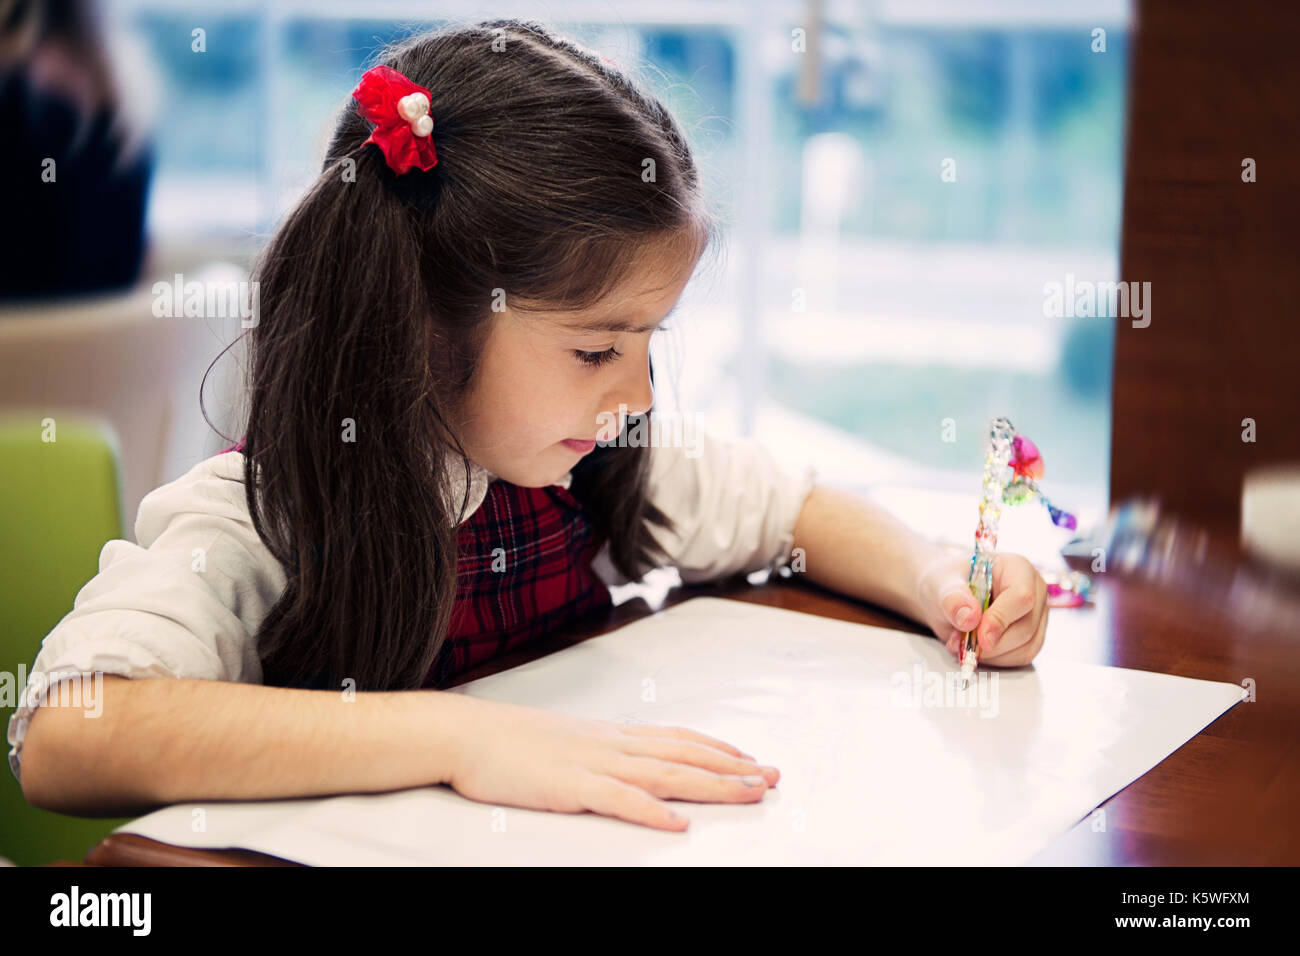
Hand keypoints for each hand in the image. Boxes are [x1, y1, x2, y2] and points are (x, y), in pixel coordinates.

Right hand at [442, 695, 779, 831]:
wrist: (464, 733)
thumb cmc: (507, 741)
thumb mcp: (564, 741)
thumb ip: (596, 750)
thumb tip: (622, 761)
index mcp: (609, 735)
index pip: (676, 738)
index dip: (717, 747)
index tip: (750, 756)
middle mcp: (611, 744)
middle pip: (685, 754)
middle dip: (733, 766)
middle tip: (774, 776)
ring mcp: (593, 763)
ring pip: (666, 774)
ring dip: (713, 784)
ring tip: (751, 793)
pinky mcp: (570, 786)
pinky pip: (619, 800)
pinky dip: (652, 812)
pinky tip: (679, 824)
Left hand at [914, 550, 1048, 667]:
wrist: (946, 599)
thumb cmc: (947, 584)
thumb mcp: (940, 584)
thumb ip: (952, 598)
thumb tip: (969, 618)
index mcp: (1017, 568)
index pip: (1021, 597)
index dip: (1001, 619)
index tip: (979, 636)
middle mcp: (1035, 592)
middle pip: (1025, 627)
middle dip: (990, 642)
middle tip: (959, 641)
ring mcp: (1036, 616)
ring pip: (1024, 647)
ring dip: (990, 653)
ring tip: (962, 642)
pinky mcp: (1031, 638)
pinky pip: (1020, 658)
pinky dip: (995, 660)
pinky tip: (975, 648)